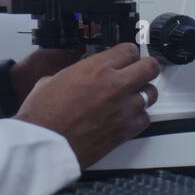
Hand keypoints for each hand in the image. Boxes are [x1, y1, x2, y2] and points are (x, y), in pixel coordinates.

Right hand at [14, 43, 159, 168]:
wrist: (45, 145)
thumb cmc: (43, 115)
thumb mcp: (52, 80)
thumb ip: (74, 74)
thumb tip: (77, 74)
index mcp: (97, 68)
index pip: (129, 50)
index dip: (128, 52)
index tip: (126, 56)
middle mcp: (115, 86)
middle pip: (149, 68)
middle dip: (145, 67)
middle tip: (140, 70)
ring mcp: (123, 109)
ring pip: (151, 94)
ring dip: (143, 92)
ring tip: (132, 95)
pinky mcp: (125, 131)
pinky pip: (145, 119)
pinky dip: (139, 116)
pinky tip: (127, 116)